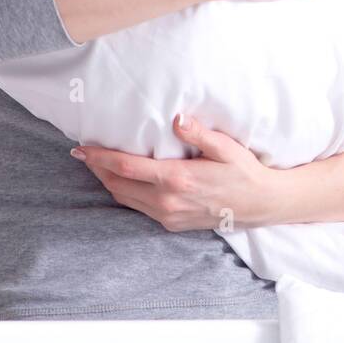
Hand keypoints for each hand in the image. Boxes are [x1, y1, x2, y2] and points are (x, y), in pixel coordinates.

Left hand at [71, 113, 278, 230]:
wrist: (261, 205)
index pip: (125, 167)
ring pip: (125, 199)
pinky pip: (139, 208)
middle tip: (85, 154)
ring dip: (109, 182)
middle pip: (117, 184)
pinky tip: (126, 182)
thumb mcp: (226, 148)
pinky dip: (126, 193)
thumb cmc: (245, 173)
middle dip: (97, 169)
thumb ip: (199, 134)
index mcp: (176, 179)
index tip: (82, 148)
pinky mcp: (172, 224)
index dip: (100, 157)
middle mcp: (167, 201)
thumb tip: (177, 119)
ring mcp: (168, 215)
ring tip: (100, 166)